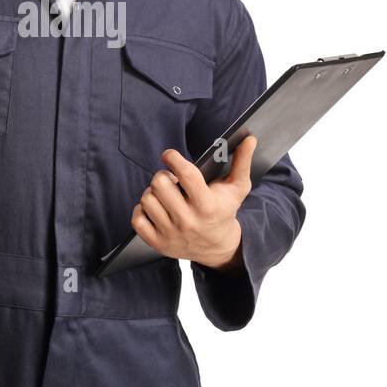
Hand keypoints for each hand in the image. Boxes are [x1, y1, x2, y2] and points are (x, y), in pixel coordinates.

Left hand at [130, 136, 257, 271]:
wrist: (217, 247)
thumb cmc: (225, 211)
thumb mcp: (237, 188)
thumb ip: (242, 161)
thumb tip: (249, 139)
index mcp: (207, 206)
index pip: (185, 174)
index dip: (173, 158)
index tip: (169, 155)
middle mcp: (188, 221)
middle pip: (160, 184)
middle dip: (163, 176)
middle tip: (170, 179)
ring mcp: (171, 234)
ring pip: (147, 199)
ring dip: (153, 193)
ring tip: (164, 195)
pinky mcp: (158, 244)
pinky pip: (137, 219)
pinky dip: (142, 211)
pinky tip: (155, 209)